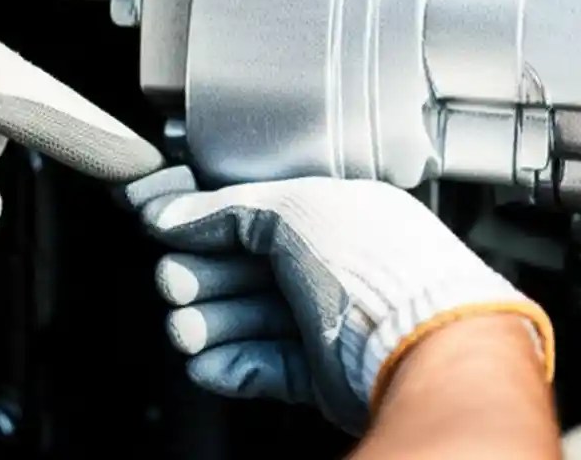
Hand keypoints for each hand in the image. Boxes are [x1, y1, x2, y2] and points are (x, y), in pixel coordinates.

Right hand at [124, 166, 553, 434]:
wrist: (422, 343)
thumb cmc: (380, 265)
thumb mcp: (295, 206)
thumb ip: (226, 206)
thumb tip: (172, 214)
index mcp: (337, 211)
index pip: (253, 208)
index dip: (200, 214)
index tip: (157, 220)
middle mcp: (334, 265)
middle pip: (243, 266)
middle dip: (200, 272)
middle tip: (173, 280)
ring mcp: (329, 322)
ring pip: (249, 318)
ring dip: (209, 322)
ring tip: (185, 327)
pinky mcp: (323, 374)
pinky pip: (264, 367)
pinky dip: (231, 365)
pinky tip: (206, 362)